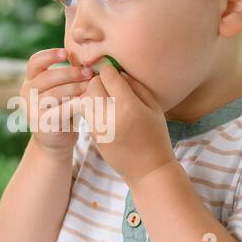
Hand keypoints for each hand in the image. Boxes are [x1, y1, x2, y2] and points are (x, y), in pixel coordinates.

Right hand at [19, 48, 93, 154]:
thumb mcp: (60, 89)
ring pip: (53, 93)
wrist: (55, 140)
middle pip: (47, 77)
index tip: (66, 53)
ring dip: (74, 88)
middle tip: (88, 72)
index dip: (50, 55)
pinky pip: (59, 111)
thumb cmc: (62, 109)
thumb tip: (86, 59)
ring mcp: (31, 109)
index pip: (35, 62)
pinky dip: (74, 104)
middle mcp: (26, 93)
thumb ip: (66, 76)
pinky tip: (86, 101)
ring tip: (90, 85)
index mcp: (30, 80)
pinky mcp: (41, 124)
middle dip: (69, 73)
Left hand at [79, 60, 176, 187]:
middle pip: (92, 85)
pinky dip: (92, 108)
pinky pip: (87, 114)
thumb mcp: (154, 108)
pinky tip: (104, 112)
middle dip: (99, 81)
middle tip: (108, 85)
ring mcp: (99, 128)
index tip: (116, 75)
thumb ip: (137, 87)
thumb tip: (119, 73)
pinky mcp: (93, 137)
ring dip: (93, 95)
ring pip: (85, 99)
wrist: (148, 170)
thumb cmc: (156, 136)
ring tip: (105, 98)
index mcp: (128, 106)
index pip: (108, 75)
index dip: (111, 71)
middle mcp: (110, 117)